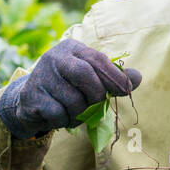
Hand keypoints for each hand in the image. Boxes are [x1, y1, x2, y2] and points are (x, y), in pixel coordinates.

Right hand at [0, 39, 141, 139]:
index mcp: (73, 48)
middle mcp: (54, 57)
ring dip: (80, 113)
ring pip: (72, 100)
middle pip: (84, 74)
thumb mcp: (92, 78)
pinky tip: (59, 116)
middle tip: (97, 105)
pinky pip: (58, 114)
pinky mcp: (31, 97)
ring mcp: (40, 76)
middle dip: (97, 94)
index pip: (98, 59)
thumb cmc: (69, 87)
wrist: (31, 100)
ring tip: (75, 112)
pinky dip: (65, 121)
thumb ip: (114, 78)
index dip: (115, 76)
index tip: (127, 90)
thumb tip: (138, 77)